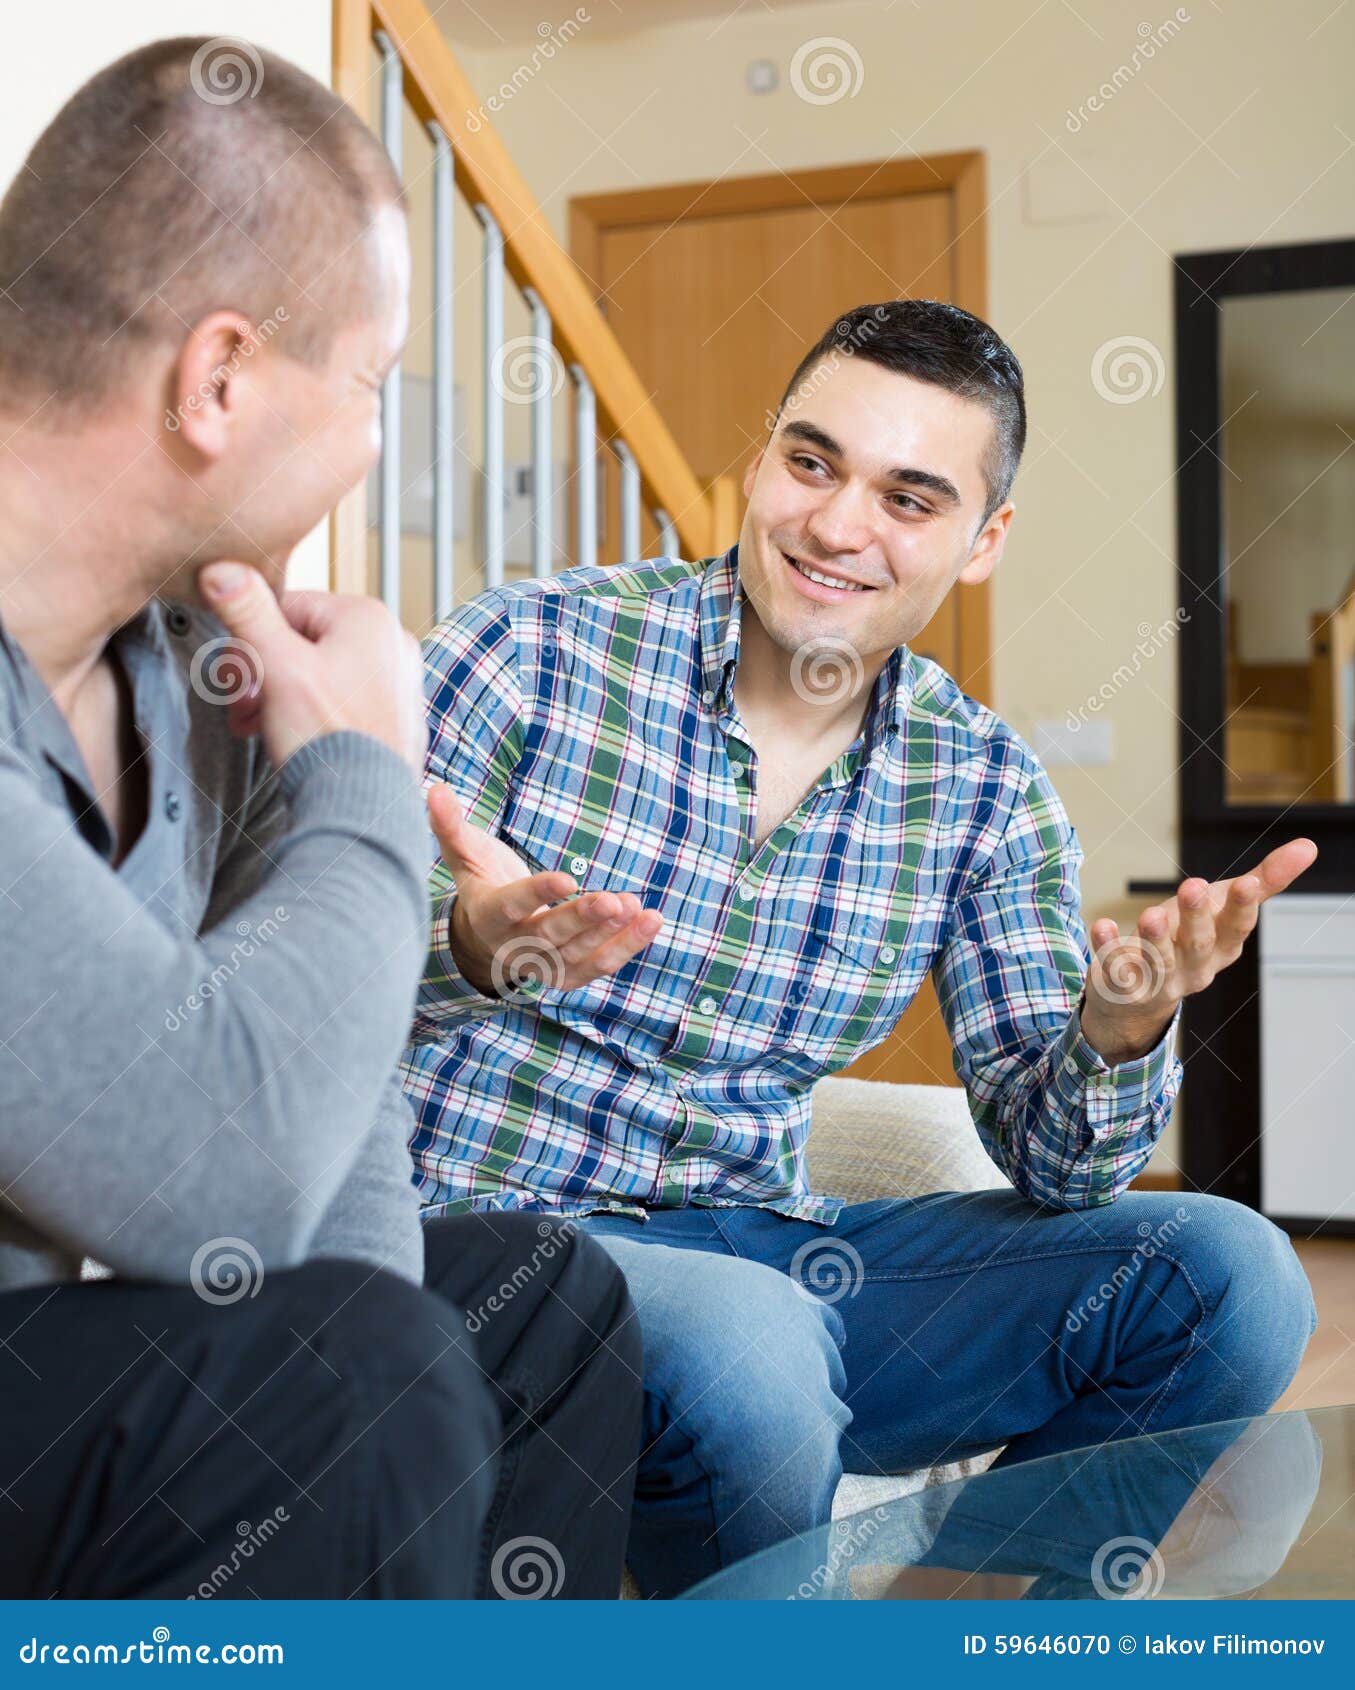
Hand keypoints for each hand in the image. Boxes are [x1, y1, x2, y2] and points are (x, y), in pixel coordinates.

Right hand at [197, 563, 424, 771]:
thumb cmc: (325, 735)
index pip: (286, 607)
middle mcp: (392, 641)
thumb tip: (221, 568)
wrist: (363, 806)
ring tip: (261, 727)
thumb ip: (248, 613)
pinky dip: (313, 714)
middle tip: (244, 709)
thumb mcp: (277, 665)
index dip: (251, 644)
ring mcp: (399, 680)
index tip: (236, 680)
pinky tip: (296, 738)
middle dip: (264, 675)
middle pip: (304, 642)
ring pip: (321, 672)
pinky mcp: (397, 714)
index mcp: (367, 616)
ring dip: (281, 696)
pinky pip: (343, 700)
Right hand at [427, 783, 662, 997]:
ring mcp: (541, 966)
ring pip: (579, 956)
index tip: (567, 878)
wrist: (485, 938)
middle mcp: (513, 947)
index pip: (512, 905)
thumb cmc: (480, 883)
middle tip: (613, 900)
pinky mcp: (566, 976)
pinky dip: (626, 947)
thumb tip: (435, 789)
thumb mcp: (464, 855)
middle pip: (549, 937)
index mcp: (489, 916)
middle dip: (581, 919)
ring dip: (612, 935)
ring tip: (640, 908)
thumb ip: (450, 825)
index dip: (538, 893)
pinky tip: (652, 921)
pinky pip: (598, 966)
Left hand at [1080, 837, 1318, 1063]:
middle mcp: (1194, 968)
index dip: (1242, 908)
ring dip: (1155, 938)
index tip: (1246, 883)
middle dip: (1197, 918)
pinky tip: (1102, 925)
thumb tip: (1309, 846)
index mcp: (1222, 948)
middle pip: (1198, 945)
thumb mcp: (1223, 909)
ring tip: (1151, 914)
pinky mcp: (1121, 984)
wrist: (1135, 999)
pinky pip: (1114, 969)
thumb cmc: (1185, 940)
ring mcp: (1157, 981)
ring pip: (1159, 962)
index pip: (1236, 929)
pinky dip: (1108, 948)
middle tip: (1192, 886)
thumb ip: (1264, 882)